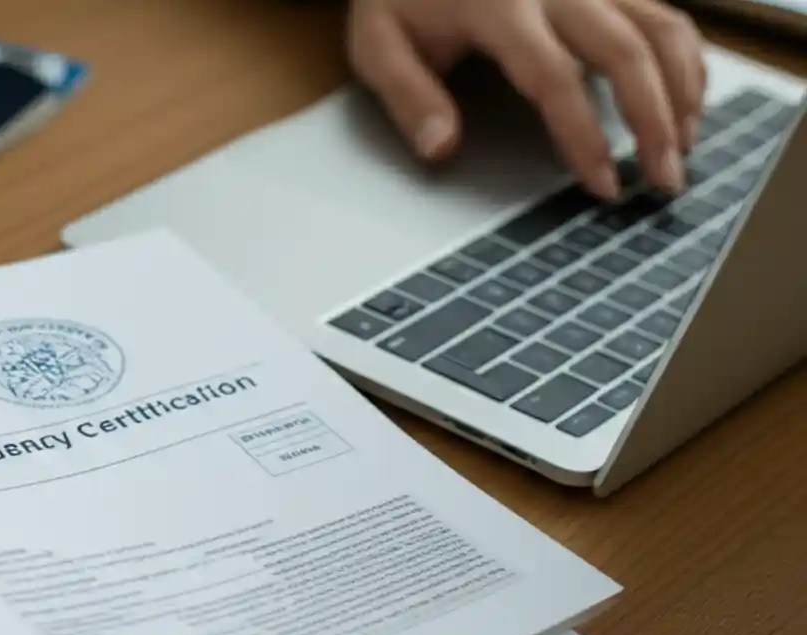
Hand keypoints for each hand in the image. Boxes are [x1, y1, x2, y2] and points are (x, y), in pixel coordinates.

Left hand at [348, 0, 705, 199]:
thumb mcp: (379, 43)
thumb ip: (408, 96)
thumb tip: (440, 149)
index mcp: (498, 6)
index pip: (554, 79)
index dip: (583, 137)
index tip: (604, 184)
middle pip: (626, 51)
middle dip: (654, 121)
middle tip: (666, 180)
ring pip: (659, 26)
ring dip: (682, 88)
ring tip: (686, 146)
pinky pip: (663, 12)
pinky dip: (686, 56)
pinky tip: (688, 99)